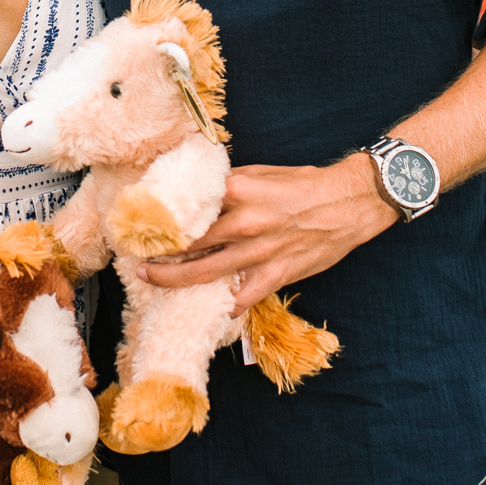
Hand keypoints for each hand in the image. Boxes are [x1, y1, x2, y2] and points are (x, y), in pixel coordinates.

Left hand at [135, 154, 398, 314]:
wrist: (349, 202)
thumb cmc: (305, 185)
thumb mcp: (262, 174)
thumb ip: (230, 186)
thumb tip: (201, 195)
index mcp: (238, 191)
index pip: (189, 205)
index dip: (162, 215)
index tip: (142, 221)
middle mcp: (244, 222)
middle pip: (189, 242)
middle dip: (159, 251)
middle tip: (136, 256)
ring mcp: (259, 252)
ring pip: (205, 272)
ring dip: (175, 278)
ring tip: (152, 279)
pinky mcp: (276, 274)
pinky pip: (242, 297)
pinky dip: (225, 305)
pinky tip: (210, 310)